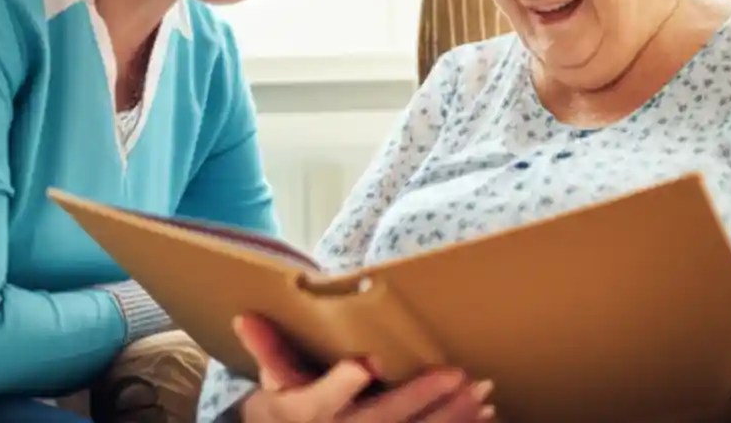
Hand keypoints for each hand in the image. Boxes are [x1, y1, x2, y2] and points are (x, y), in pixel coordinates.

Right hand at [233, 314, 494, 422]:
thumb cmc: (289, 404)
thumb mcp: (274, 379)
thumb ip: (268, 347)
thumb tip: (245, 317)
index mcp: (308, 412)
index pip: (322, 399)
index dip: (342, 384)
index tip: (365, 363)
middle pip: (382, 419)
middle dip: (420, 398)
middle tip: (458, 375)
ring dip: (452, 417)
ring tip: (483, 394)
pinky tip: (486, 415)